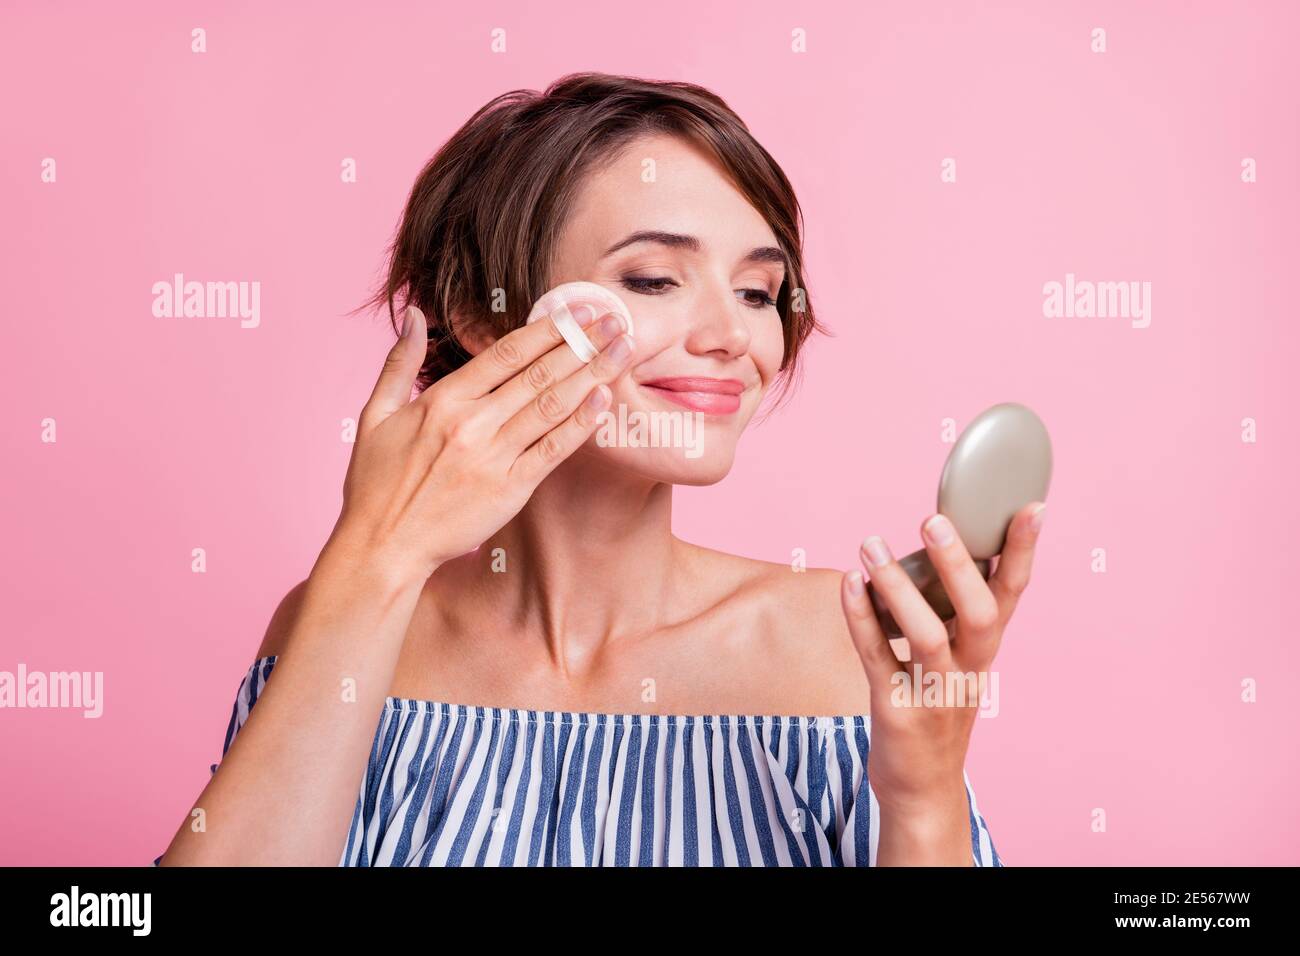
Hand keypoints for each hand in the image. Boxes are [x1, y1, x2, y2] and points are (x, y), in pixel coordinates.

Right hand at [327, 303, 634, 583]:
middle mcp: (472, 424)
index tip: (577, 309)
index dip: (547, 328)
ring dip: (591, 374)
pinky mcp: (510, 489)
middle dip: (580, 343)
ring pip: (551, 406)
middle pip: (538, 374)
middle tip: (614, 319)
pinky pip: (553, 450)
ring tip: (621, 349)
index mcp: (442, 401)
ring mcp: (493, 457)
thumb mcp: (376, 416)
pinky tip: (604, 399)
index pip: (506, 354)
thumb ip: (399, 362)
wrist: (383, 546)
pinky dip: (580, 423)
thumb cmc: (376, 484)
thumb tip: (416, 315)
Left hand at [839, 503, 1044, 823]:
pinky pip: (878, 660)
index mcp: (984, 651)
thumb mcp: (956, 661)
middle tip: (932, 519)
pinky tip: (848, 585)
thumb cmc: (935, 712)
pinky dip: (862, 620)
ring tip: (870, 545)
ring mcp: (935, 695)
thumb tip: (941, 549)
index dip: (1023, 552)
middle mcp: (969, 671)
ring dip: (899, 588)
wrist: (923, 790)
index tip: (1032, 506)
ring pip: (928, 637)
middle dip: (959, 565)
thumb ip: (951, 613)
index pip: (1013, 594)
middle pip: (980, 614)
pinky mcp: (898, 712)